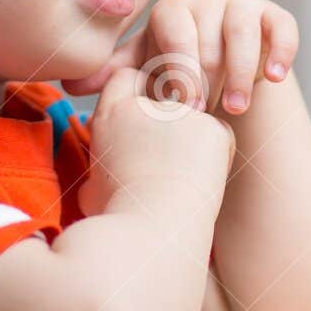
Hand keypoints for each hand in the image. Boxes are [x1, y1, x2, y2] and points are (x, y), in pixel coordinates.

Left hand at [63, 0, 298, 116]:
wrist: (222, 71)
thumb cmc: (176, 68)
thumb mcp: (147, 71)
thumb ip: (115, 75)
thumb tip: (68, 84)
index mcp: (171, 9)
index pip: (174, 33)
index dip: (179, 70)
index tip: (181, 108)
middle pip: (209, 36)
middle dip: (208, 79)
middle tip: (205, 114)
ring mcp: (242, 5)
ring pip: (243, 32)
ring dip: (240, 73)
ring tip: (234, 109)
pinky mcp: (274, 17)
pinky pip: (282, 28)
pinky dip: (279, 52)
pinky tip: (273, 79)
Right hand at [78, 66, 234, 215]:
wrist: (154, 232)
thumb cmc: (121, 219)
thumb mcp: (92, 190)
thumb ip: (99, 169)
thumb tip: (96, 180)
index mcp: (112, 115)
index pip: (126, 78)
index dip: (136, 93)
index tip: (142, 116)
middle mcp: (147, 106)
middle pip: (164, 95)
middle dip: (168, 119)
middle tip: (166, 155)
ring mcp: (184, 114)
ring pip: (194, 116)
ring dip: (191, 139)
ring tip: (181, 177)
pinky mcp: (214, 128)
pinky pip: (218, 134)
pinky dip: (215, 154)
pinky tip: (202, 180)